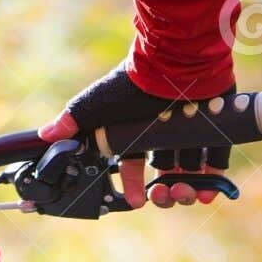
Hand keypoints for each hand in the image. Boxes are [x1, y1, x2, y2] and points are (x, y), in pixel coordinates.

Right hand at [39, 65, 231, 210]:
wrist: (175, 61)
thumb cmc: (134, 83)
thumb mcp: (97, 104)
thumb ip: (72, 121)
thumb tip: (43, 136)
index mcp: (139, 130)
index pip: (135, 164)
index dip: (134, 185)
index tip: (136, 201)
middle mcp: (165, 130)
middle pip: (164, 172)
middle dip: (163, 192)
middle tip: (162, 196)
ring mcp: (192, 129)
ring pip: (190, 170)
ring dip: (186, 190)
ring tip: (183, 194)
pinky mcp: (217, 126)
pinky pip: (217, 161)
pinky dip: (213, 181)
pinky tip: (207, 195)